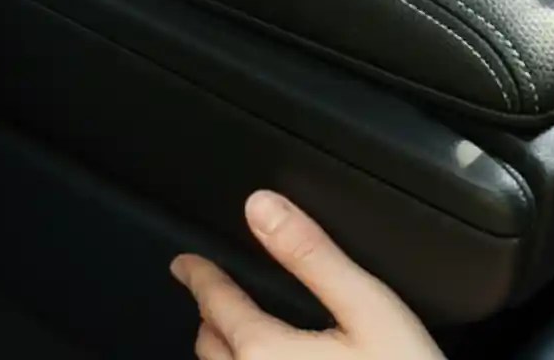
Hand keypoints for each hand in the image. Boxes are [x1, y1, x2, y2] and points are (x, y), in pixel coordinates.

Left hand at [172, 191, 445, 359]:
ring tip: (236, 337)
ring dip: (226, 354)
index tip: (186, 265)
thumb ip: (312, 255)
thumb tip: (263, 207)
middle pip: (211, 348)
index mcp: (264, 352)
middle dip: (212, 318)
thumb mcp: (367, 308)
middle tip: (214, 298)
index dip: (201, 277)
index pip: (216, 304)